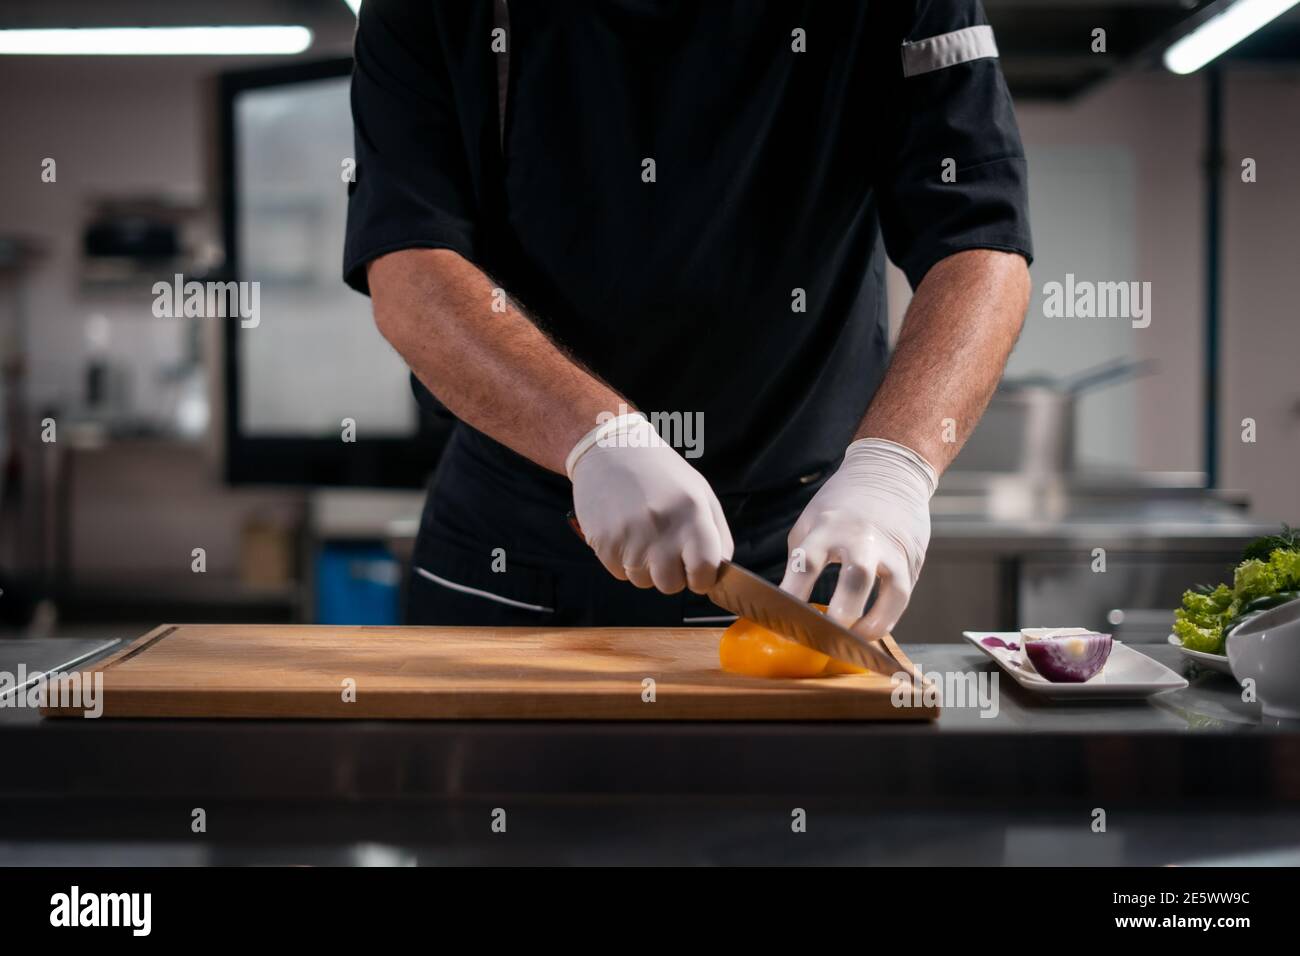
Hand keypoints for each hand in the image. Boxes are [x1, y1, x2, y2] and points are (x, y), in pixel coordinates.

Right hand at [569, 413, 733, 593]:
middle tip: (665, 549)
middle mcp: (661, 528)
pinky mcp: (603, 543)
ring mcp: (629, 537)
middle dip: (671, 574)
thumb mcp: (700, 493)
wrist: (609, 450)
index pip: (704, 571)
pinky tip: (623, 531)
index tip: (697, 571)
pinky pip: (619, 573)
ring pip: (643, 582)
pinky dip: (622, 560)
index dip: (702, 577)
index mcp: (692, 514)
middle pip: (671, 585)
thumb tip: (720, 573)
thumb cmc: (660, 472)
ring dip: (645, 567)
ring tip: (641, 534)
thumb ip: (717, 535)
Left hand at [780, 438, 936, 638]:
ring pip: (891, 590)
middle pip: (855, 577)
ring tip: (853, 641)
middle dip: (841, 612)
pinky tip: (871, 630)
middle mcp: (861, 537)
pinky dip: (888, 617)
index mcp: (826, 527)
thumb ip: (800, 560)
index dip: (793, 594)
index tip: (781, 620)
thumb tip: (786, 604)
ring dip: (872, 622)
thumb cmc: (840, 505)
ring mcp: (890, 549)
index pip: (806, 563)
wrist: (889, 471)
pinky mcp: (911, 559)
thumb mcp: (810, 522)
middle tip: (824, 637)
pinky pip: (902, 595)